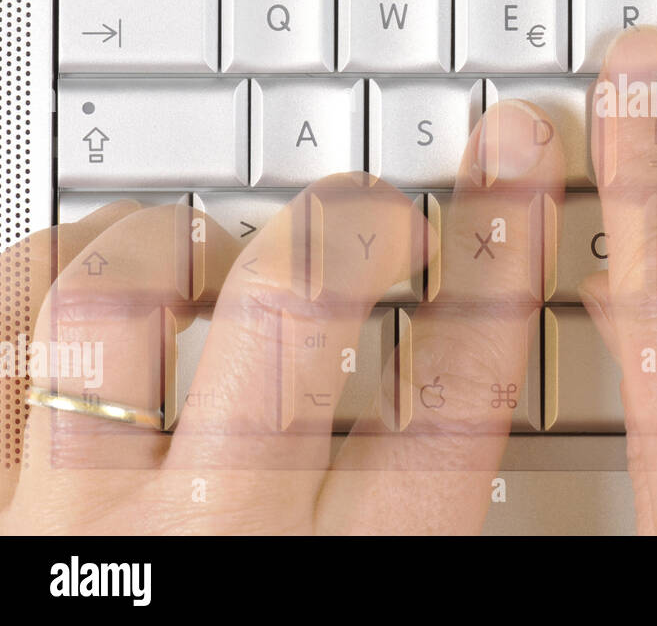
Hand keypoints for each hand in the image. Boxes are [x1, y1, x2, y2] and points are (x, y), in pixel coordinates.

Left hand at [0, 100, 564, 533]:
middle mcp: (206, 545)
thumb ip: (419, 517)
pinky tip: (87, 270)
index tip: (506, 176)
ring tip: (206, 247)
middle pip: (290, 315)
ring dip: (174, 240)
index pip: (452, 389)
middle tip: (370, 211)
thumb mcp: (372, 596)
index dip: (493, 259)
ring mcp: (64, 527)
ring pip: (112, 303)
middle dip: (350, 221)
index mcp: (347, 579)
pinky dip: (41, 267)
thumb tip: (462, 413)